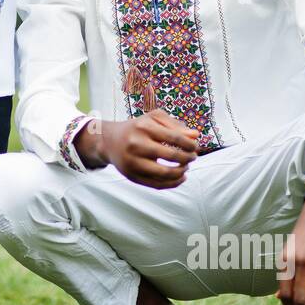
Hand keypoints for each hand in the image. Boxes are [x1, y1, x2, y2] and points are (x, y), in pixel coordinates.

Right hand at [74, 110, 199, 188]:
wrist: (109, 141)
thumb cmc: (137, 127)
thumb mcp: (154, 119)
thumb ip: (175, 126)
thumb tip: (196, 136)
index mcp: (144, 127)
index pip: (174, 137)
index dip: (189, 144)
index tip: (195, 147)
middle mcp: (136, 144)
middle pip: (171, 156)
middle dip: (188, 158)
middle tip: (193, 157)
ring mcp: (133, 162)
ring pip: (164, 173)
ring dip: (181, 172)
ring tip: (186, 168)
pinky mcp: (131, 176)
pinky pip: (156, 184)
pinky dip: (172, 184)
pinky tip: (181, 178)